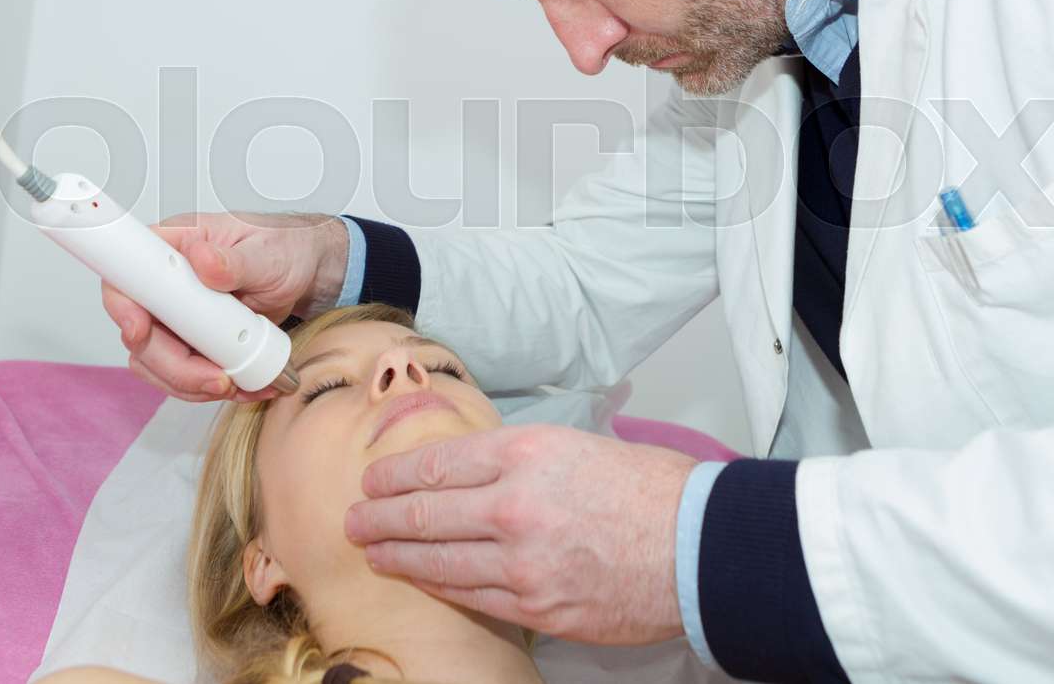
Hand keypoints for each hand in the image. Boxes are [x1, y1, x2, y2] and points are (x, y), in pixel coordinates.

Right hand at [102, 211, 348, 401]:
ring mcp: (175, 316)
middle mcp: (165, 282)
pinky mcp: (192, 342)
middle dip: (173, 365)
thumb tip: (203, 261)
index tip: (140, 331)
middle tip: (216, 378)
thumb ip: (234, 261)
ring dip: (192, 384)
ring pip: (156, 362)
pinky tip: (244, 387)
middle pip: (139, 333)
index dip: (123, 306)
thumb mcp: (267, 252)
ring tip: (236, 385)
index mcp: (173, 245)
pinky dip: (209, 388)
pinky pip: (183, 374)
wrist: (307, 273)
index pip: (125, 274)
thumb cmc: (284, 248)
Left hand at [344, 423, 694, 644]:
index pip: (437, 463)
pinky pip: (470, 597)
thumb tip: (469, 471)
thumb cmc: (649, 489)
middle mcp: (515, 505)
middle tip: (353, 519)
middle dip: (377, 517)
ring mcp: (523, 563)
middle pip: (423, 512)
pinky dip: (436, 585)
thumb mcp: (576, 445)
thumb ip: (518, 460)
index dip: (393, 474)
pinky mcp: (537, 608)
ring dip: (395, 555)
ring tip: (370, 551)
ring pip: (436, 559)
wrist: (700, 545)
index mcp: (525, 452)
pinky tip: (418, 578)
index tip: (372, 479)